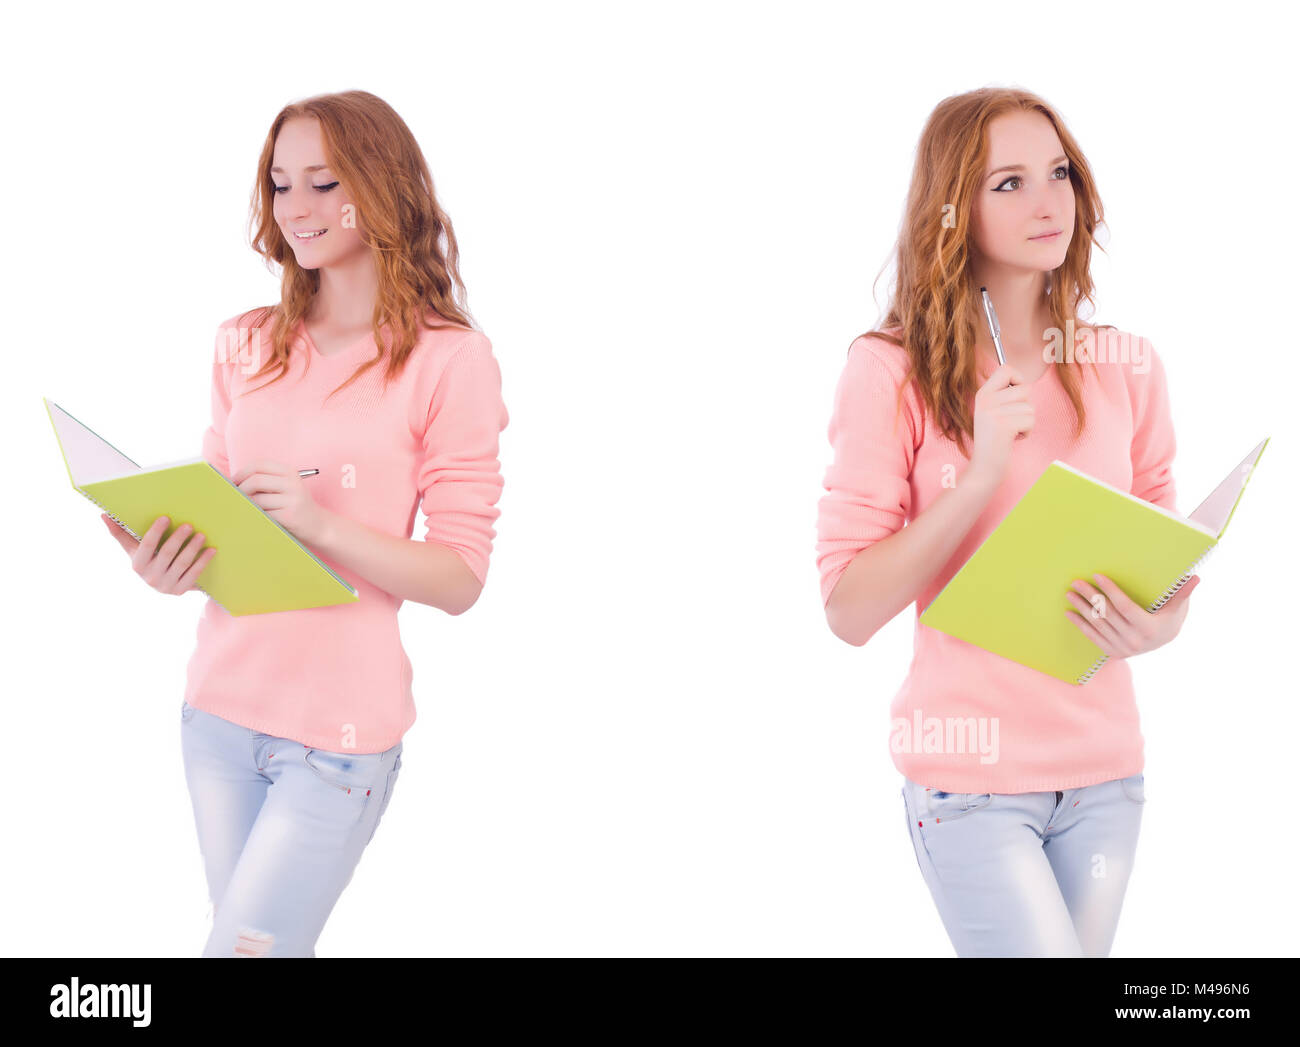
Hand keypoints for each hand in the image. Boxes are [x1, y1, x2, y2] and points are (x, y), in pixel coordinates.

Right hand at [103, 513, 215, 595]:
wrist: (163, 584)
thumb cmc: (147, 560)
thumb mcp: (133, 549)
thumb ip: (120, 533)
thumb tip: (104, 515)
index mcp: (137, 565)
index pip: (146, 546)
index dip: (155, 531)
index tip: (166, 517)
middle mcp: (150, 577)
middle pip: (166, 554)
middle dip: (178, 539)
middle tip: (189, 525)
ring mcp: (166, 586)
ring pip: (182, 564)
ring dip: (193, 549)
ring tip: (202, 535)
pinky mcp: (181, 591)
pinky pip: (194, 575)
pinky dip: (203, 562)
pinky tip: (211, 550)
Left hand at [231, 459, 328, 543]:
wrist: (319, 526)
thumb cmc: (294, 506)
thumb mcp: (284, 488)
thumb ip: (264, 481)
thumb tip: (232, 482)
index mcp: (290, 472)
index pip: (259, 465)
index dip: (241, 472)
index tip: (233, 482)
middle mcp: (293, 483)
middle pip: (256, 480)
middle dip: (240, 489)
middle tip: (234, 498)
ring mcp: (293, 499)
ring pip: (257, 499)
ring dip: (246, 505)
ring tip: (245, 509)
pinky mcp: (290, 516)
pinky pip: (263, 514)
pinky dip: (254, 515)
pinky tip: (254, 518)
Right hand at [967, 363, 1033, 489]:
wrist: (984, 466)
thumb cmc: (994, 440)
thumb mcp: (991, 412)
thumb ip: (1003, 395)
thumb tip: (1022, 380)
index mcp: (982, 394)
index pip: (1006, 369)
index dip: (1018, 379)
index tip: (1016, 395)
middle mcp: (986, 400)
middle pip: (1025, 388)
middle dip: (1026, 406)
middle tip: (1012, 420)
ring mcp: (993, 412)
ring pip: (1030, 407)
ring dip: (1027, 422)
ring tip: (1011, 431)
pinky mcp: (1004, 425)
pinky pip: (1030, 420)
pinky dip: (1027, 432)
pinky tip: (1013, 439)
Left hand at [1065, 572, 1200, 658]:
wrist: (1162, 644)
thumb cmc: (1169, 619)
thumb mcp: (1177, 608)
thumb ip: (1183, 593)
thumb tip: (1195, 577)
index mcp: (1149, 628)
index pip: (1125, 606)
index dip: (1110, 591)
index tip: (1097, 576)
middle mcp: (1134, 640)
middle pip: (1108, 614)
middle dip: (1091, 596)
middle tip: (1076, 582)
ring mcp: (1122, 648)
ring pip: (1098, 624)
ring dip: (1082, 608)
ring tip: (1070, 593)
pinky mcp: (1113, 653)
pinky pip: (1093, 637)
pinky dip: (1080, 624)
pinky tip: (1070, 612)